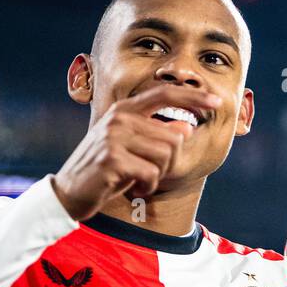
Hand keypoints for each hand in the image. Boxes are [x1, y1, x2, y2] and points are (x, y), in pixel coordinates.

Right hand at [53, 84, 221, 220]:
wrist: (69, 192)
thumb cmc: (105, 170)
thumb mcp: (132, 149)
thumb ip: (157, 136)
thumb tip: (187, 128)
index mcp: (125, 110)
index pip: (164, 94)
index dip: (193, 96)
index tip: (216, 100)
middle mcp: (120, 118)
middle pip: (174, 137)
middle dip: (170, 162)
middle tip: (150, 173)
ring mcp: (114, 137)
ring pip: (165, 156)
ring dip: (157, 176)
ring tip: (138, 180)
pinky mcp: (113, 159)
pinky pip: (151, 173)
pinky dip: (147, 187)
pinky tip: (133, 188)